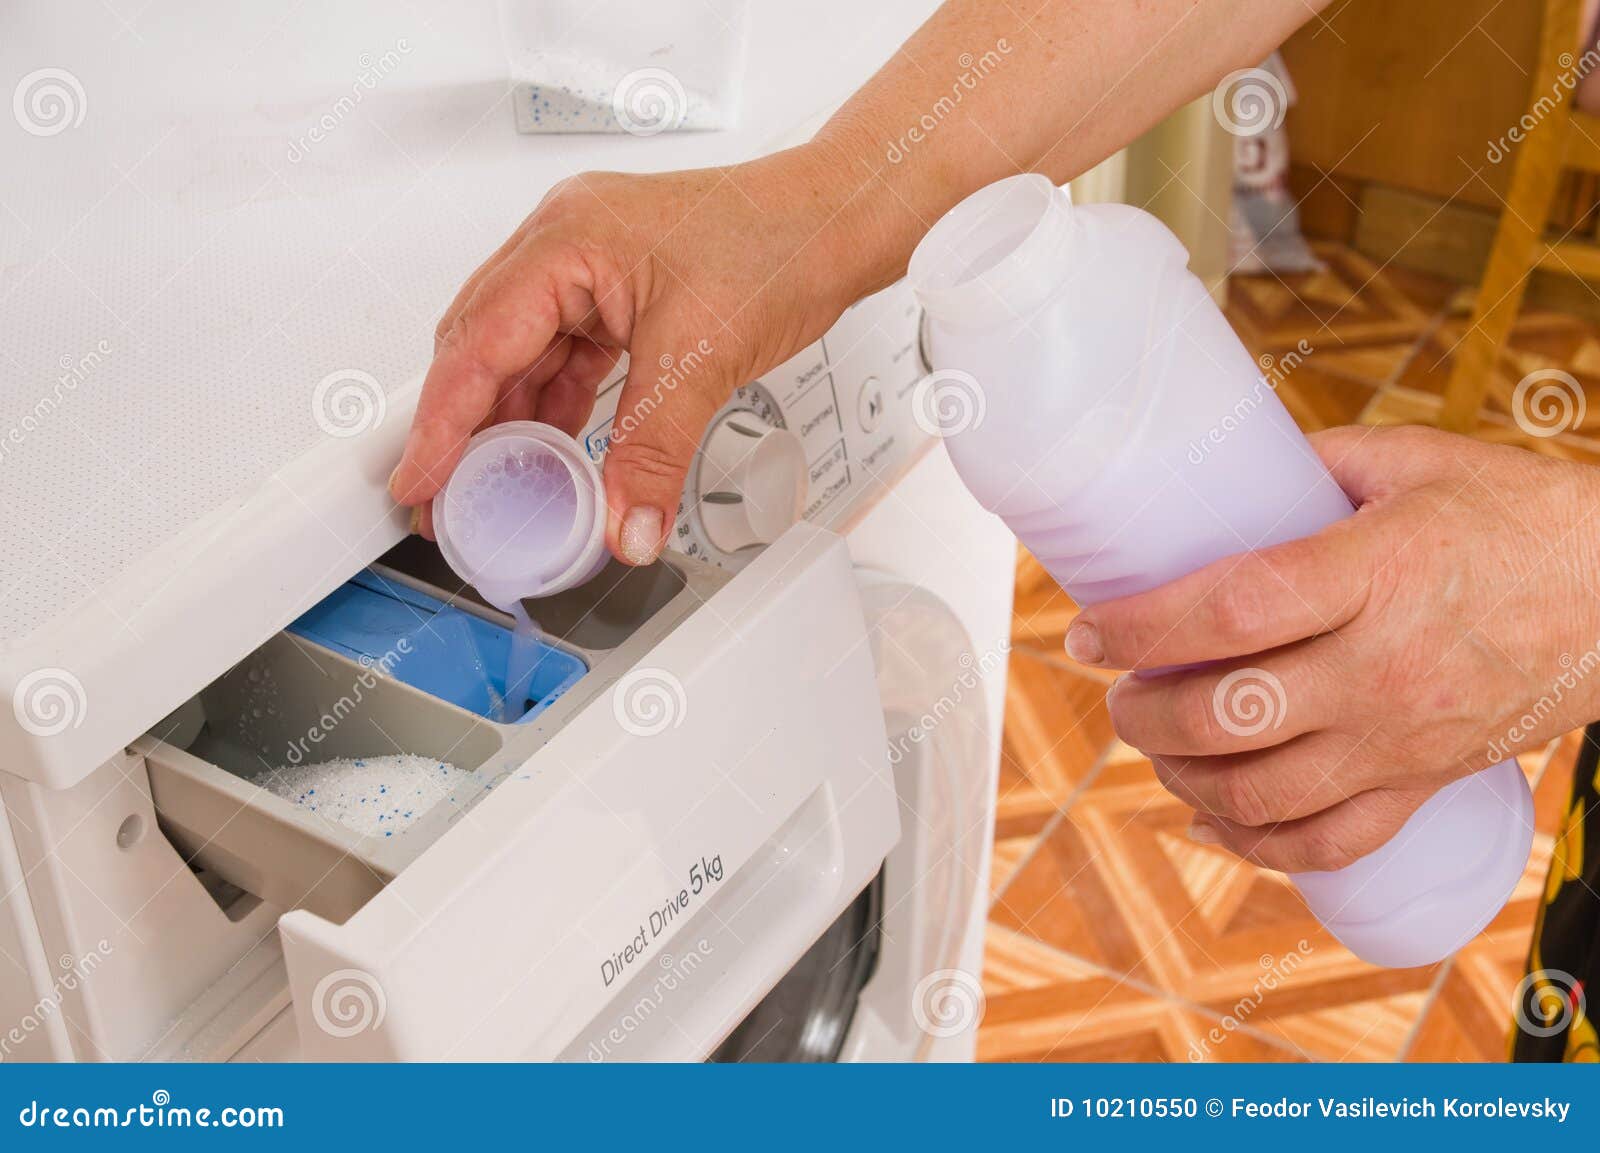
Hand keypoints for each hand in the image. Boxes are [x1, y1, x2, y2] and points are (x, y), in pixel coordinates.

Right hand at [388, 146, 870, 563]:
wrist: (837, 220)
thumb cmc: (780, 243)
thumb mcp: (703, 357)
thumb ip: (653, 453)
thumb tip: (623, 527)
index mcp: (565, 239)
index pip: (478, 342)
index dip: (441, 422)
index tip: (417, 482)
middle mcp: (563, 244)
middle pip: (483, 346)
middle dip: (460, 427)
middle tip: (443, 497)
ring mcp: (588, 267)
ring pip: (521, 355)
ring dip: (509, 422)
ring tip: (493, 488)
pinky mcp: (616, 291)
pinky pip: (563, 356)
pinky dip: (555, 407)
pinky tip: (552, 453)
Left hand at [1064, 425, 1599, 872]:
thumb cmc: (1518, 517)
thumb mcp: (1417, 462)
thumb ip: (1316, 465)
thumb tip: (1226, 468)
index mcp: (1376, 572)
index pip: (1231, 611)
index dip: (1140, 627)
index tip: (1083, 630)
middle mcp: (1384, 666)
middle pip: (1232, 716)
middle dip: (1145, 714)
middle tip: (1118, 692)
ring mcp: (1404, 736)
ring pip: (1265, 794)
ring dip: (1184, 778)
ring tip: (1157, 747)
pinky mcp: (1425, 782)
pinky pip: (1331, 844)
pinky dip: (1258, 847)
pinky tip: (1214, 819)